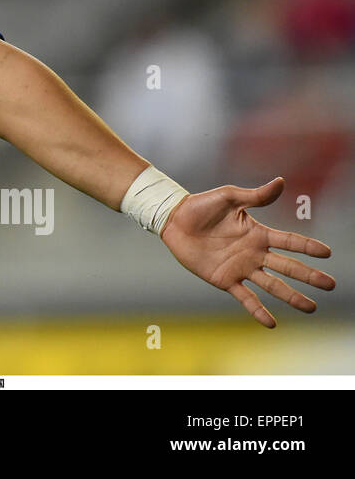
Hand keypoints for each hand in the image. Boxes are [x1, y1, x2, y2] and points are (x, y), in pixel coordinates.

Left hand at [159, 177, 334, 327]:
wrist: (173, 220)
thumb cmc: (201, 205)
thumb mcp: (229, 197)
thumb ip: (256, 196)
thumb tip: (281, 182)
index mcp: (258, 233)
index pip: (289, 241)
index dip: (307, 247)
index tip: (327, 253)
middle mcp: (254, 253)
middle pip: (287, 266)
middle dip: (309, 276)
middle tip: (330, 285)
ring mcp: (241, 268)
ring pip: (272, 285)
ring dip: (292, 296)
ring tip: (311, 308)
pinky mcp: (224, 279)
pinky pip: (245, 297)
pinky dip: (258, 310)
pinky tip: (271, 323)